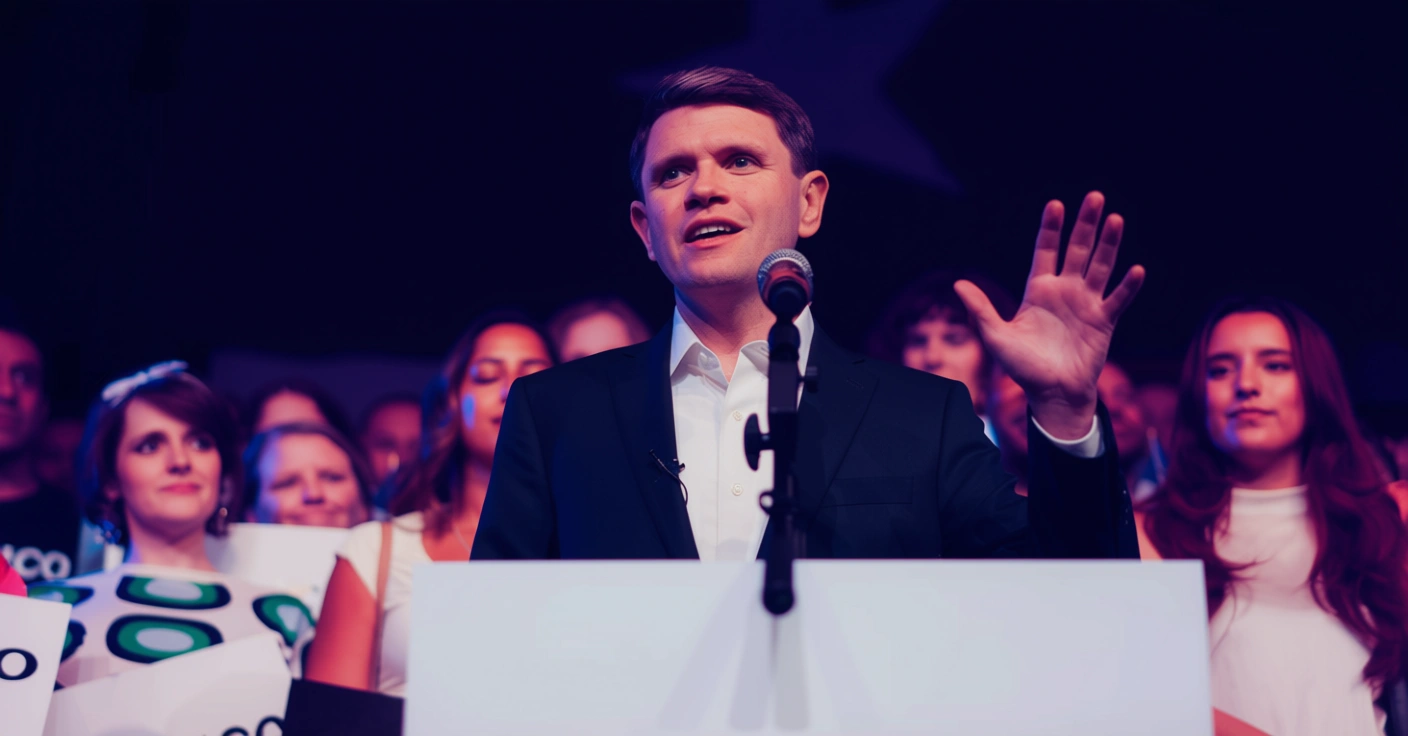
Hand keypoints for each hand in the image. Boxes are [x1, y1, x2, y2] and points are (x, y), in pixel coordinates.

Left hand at [955, 192, 1143, 439]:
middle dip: (1085, 224)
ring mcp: (1086, 304)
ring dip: (1108, 244)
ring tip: (1115, 219)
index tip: (1055, 204)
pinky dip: (1127, 286)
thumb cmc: (1022, 367)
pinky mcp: (1104, 322)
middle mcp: (1065, 291)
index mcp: (1038, 290)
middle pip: (1077, 250)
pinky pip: (1118, 300)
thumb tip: (958, 285)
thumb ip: (981, 310)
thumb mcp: (996, 337)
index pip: (1046, 251)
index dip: (1050, 228)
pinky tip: (1135, 269)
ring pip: (1100, 267)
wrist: (1051, 394)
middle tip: (1094, 197)